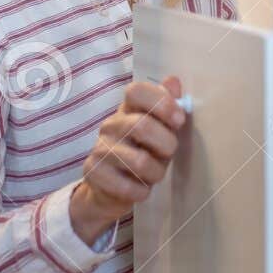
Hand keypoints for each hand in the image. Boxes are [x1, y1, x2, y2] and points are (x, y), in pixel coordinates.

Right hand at [69, 74, 186, 243]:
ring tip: (153, 175)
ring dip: (156, 173)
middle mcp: (110, 124)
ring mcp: (99, 148)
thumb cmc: (141, 154)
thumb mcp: (159, 131)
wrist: (109, 189)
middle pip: (142, 125)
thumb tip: (173, 80)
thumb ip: (166, 107)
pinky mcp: (93, 172)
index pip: (137, 90)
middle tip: (168, 154)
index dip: (162, 102)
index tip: (179, 120)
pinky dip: (141, 192)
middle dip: (166, 144)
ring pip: (140, 161)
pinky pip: (129, 187)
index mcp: (127, 109)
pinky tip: (139, 189)